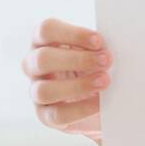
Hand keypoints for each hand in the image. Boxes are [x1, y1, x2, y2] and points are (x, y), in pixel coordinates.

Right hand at [23, 17, 112, 145]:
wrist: (98, 98)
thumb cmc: (94, 64)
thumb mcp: (94, 50)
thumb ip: (97, 45)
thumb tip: (111, 45)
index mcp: (42, 40)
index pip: (46, 30)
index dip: (73, 34)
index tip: (99, 41)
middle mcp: (33, 65)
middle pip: (42, 59)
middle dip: (77, 60)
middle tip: (106, 61)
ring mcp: (36, 91)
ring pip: (44, 90)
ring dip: (77, 86)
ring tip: (104, 82)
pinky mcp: (45, 115)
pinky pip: (57, 114)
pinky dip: (81, 109)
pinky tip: (99, 103)